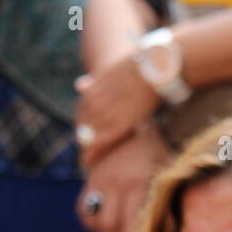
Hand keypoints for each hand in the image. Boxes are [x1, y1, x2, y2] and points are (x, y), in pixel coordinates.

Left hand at [75, 52, 160, 167]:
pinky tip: (86, 162)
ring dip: (85, 149)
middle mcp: (93, 103)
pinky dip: (91, 153)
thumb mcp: (111, 72)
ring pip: (87, 136)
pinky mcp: (117, 125)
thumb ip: (95, 82)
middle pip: (82, 126)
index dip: (82, 126)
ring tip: (85, 161)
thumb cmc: (139, 70)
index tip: (83, 137)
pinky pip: (98, 142)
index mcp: (90, 91)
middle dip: (82, 140)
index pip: (81, 112)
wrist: (153, 69)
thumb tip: (78, 85)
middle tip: (83, 153)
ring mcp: (104, 114)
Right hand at [77, 124, 170, 231]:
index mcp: (140, 183)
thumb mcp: (169, 181)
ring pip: (98, 223)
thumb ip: (165, 212)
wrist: (134, 126)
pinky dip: (96, 225)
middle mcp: (116, 183)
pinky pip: (86, 213)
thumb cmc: (161, 159)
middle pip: (112, 228)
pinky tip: (109, 223)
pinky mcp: (89, 181)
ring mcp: (99, 181)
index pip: (133, 224)